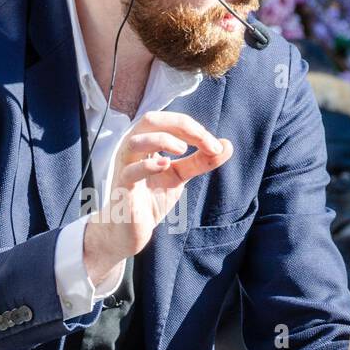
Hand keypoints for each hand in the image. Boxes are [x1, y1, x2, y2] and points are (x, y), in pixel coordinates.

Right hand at [84, 111, 232, 285]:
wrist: (132, 230)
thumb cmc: (151, 197)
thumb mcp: (179, 175)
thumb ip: (200, 161)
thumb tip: (227, 145)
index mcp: (146, 142)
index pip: (169, 122)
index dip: (194, 128)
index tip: (215, 146)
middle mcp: (132, 149)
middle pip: (151, 120)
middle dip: (181, 125)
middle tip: (205, 140)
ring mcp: (125, 167)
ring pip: (136, 140)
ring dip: (163, 140)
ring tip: (183, 150)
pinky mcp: (123, 188)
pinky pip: (130, 171)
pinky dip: (148, 166)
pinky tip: (166, 165)